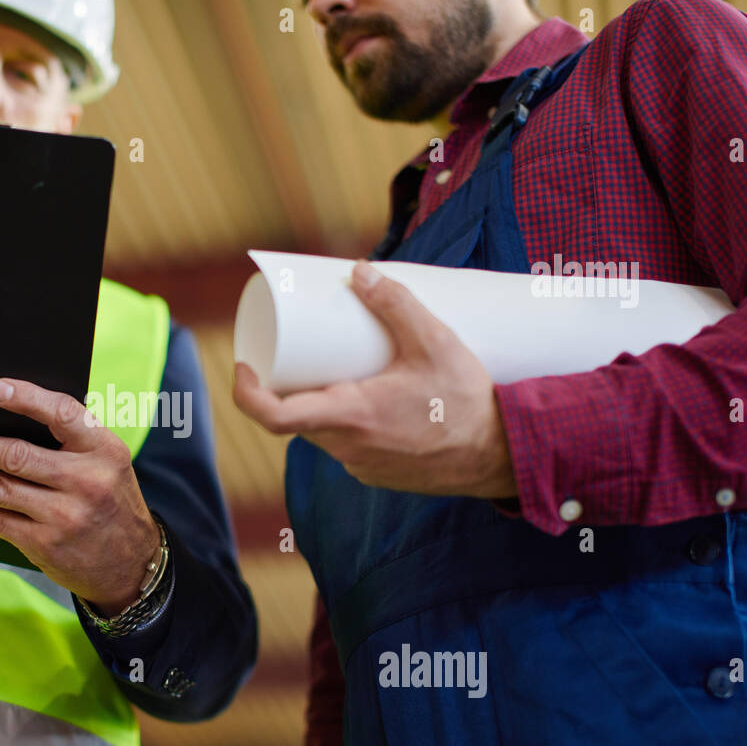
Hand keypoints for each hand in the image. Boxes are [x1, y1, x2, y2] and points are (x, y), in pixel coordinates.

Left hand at [0, 378, 161, 614]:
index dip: (27, 399)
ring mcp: (65, 516)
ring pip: (0, 488)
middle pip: (17, 456)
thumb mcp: (108, 463)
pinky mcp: (46, 544)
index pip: (63, 414)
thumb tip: (7, 420)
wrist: (131, 563)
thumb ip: (72, 441)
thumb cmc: (110, 501)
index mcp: (104, 450)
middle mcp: (87, 481)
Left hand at [233, 261, 517, 498]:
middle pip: (297, 418)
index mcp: (350, 417)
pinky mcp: (378, 474)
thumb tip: (360, 271)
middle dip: (293, 385)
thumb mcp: (434, 341)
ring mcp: (361, 466)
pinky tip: (369, 401)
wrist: (503, 455)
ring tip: (342, 368)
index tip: (243, 367)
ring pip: (323, 432)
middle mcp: (347, 448)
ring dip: (325, 401)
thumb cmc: (467, 402)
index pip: (273, 416)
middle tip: (301, 351)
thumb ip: (397, 303)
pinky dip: (350, 422)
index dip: (246, 392)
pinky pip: (348, 446)